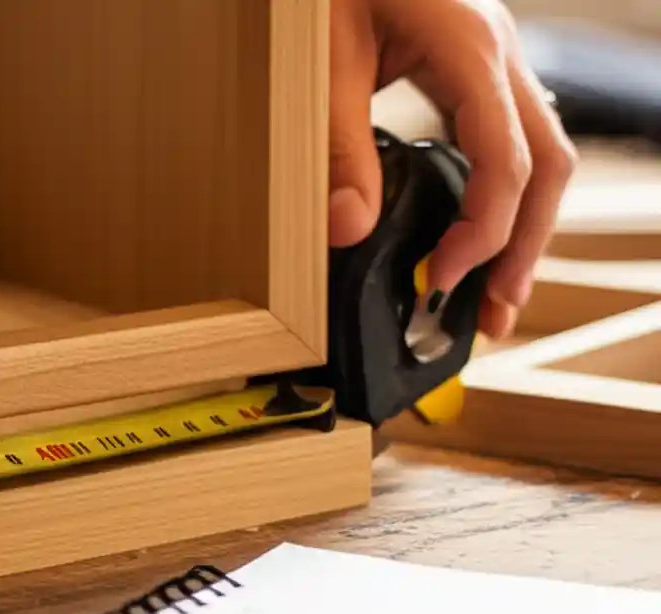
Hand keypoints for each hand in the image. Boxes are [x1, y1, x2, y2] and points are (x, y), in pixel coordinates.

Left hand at [328, 0, 577, 337]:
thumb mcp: (320, 60)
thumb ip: (336, 143)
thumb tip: (349, 227)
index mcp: (470, 47)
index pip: (505, 161)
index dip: (483, 232)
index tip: (442, 279)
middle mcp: (500, 52)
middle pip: (547, 165)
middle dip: (524, 246)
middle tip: (493, 313)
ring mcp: (495, 60)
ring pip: (538, 154)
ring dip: (521, 227)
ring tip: (492, 292)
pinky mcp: (475, 70)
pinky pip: (509, 141)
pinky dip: (499, 196)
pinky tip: (476, 235)